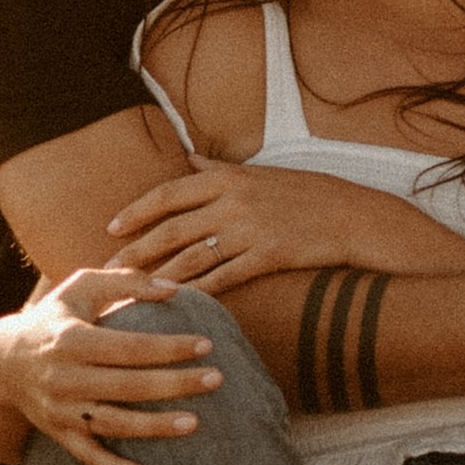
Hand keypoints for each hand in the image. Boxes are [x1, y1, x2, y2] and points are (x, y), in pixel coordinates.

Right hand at [0, 269, 223, 464]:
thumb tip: (174, 289)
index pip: (128, 346)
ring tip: (195, 423)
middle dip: (174, 384)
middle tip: (217, 379)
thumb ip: (126, 282)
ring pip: (112, 423)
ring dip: (153, 427)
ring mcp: (60, 410)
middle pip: (126, 386)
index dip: (168, 347)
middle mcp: (63, 377)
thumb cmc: (55, 317)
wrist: (3, 363)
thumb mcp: (80, 288)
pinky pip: (87, 456)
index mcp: (71, 339)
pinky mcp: (58, 433)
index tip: (206, 345)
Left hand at [106, 154, 464, 289]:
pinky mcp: (268, 255)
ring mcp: (251, 228)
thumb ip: (220, 169)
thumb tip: (189, 159)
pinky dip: (199, 292)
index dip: (137, 210)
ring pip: (192, 255)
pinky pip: (225, 278)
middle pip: (172, 227)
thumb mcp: (262, 173)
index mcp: (229, 177)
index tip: (111, 226)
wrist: (355, 217)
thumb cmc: (308, 195)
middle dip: (136, 249)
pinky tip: (179, 305)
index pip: (169, 192)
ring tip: (133, 292)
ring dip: (159, 276)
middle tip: (108, 268)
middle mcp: (234, 200)